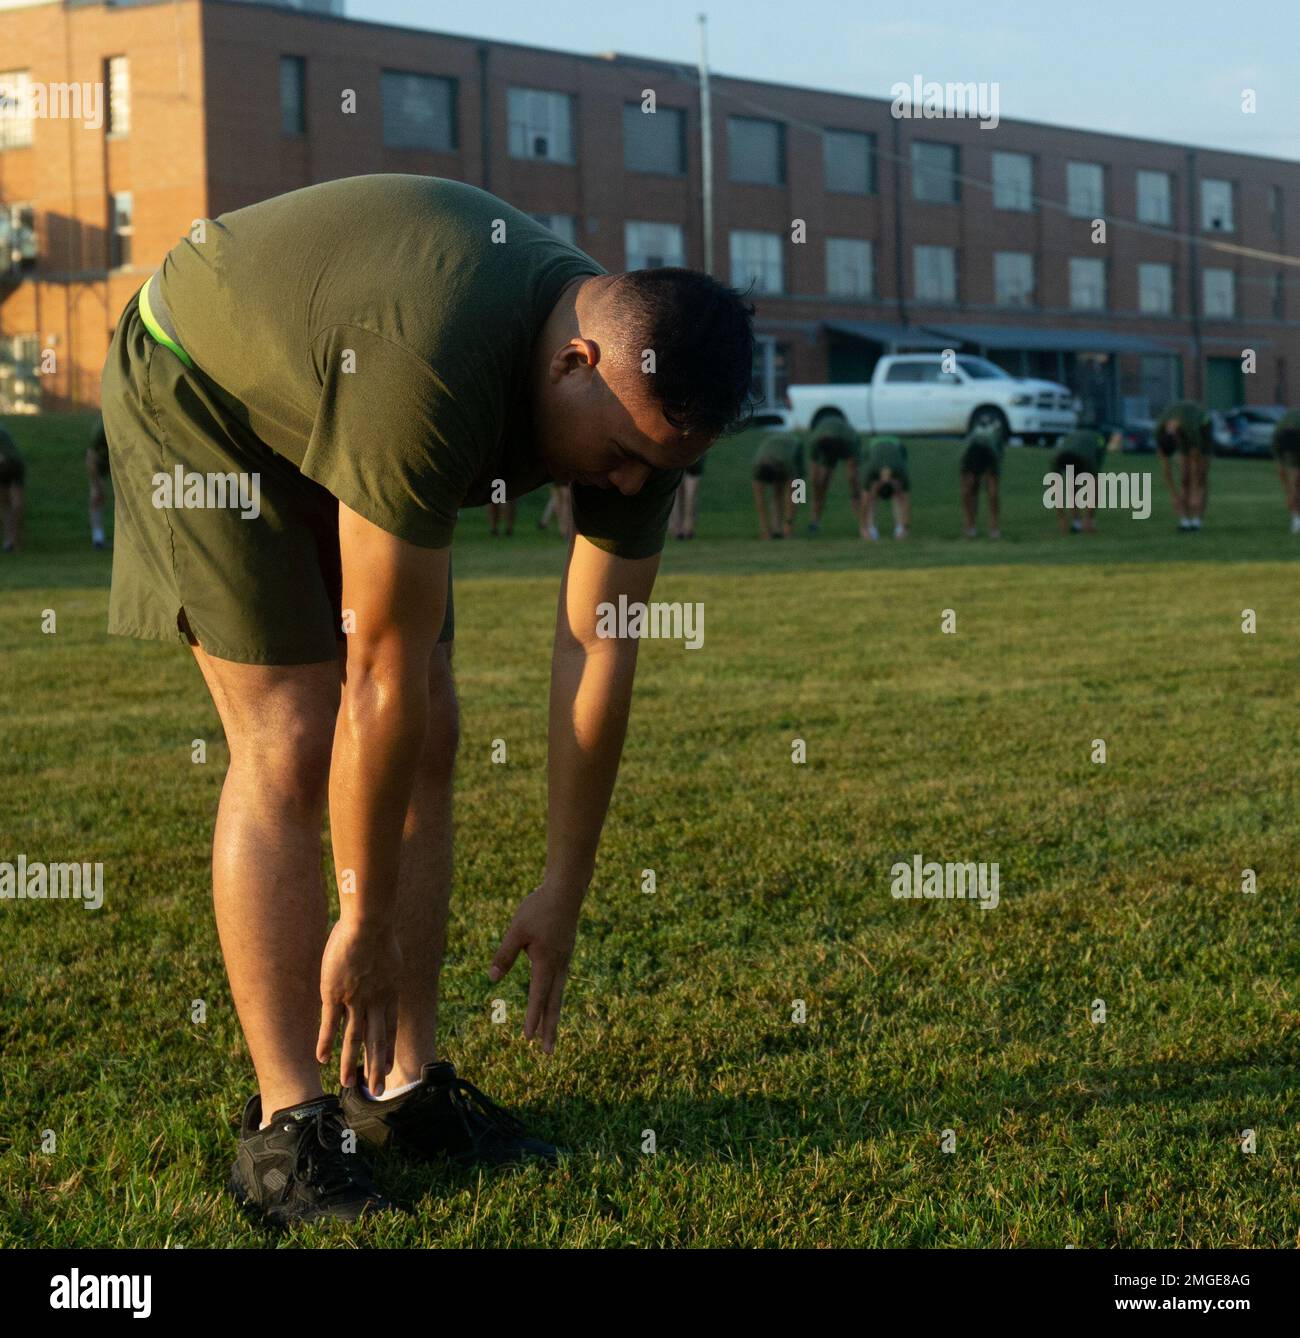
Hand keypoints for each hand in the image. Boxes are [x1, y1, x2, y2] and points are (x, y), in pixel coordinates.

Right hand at [315, 918, 401, 1095]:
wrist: (369, 922)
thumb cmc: (378, 928)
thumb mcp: (387, 952)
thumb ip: (383, 967)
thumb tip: (381, 967)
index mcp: (390, 991)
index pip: (390, 1027)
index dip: (387, 1049)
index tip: (388, 1068)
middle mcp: (375, 1001)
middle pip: (376, 1041)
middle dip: (375, 1068)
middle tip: (376, 1092)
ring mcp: (355, 1000)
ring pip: (354, 1039)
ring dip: (351, 1063)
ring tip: (348, 1086)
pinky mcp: (334, 995)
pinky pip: (329, 1024)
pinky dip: (326, 1043)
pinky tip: (322, 1061)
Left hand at [488, 885, 579, 1054]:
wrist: (567, 890)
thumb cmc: (539, 908)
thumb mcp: (516, 930)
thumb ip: (505, 954)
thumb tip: (493, 978)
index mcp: (545, 962)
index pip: (537, 996)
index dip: (532, 1018)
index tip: (528, 1039)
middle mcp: (559, 965)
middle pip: (554, 1003)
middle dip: (550, 1029)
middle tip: (549, 1053)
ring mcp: (565, 960)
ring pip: (558, 994)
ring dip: (553, 1016)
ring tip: (549, 1036)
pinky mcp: (565, 954)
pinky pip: (560, 983)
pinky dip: (555, 998)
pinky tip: (550, 1002)